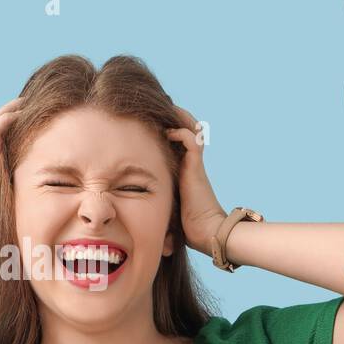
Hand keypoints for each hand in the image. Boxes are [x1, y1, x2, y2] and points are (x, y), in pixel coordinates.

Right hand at [0, 97, 23, 251]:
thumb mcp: (11, 214)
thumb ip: (23, 213)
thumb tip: (43, 229)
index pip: (7, 143)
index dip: (19, 132)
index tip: (36, 125)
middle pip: (1, 128)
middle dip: (16, 115)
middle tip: (33, 105)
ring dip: (12, 109)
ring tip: (27, 99)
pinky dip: (7, 116)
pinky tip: (21, 108)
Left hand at [165, 105, 228, 254]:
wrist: (206, 232)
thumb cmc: (187, 227)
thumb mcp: (168, 208)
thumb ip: (157, 201)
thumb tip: (137, 214)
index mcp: (184, 171)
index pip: (178, 142)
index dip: (169, 129)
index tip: (152, 123)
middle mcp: (191, 163)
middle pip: (188, 129)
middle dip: (175, 117)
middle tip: (159, 110)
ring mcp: (194, 163)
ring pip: (191, 129)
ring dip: (179, 118)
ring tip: (166, 112)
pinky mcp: (195, 166)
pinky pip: (191, 139)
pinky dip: (180, 132)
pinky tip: (169, 134)